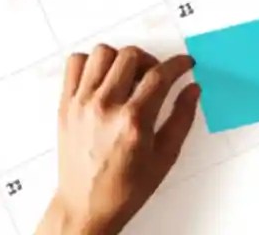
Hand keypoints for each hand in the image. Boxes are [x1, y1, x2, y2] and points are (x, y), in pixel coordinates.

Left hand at [37, 46, 200, 234]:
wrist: (86, 206)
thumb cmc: (125, 188)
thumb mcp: (164, 158)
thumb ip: (181, 118)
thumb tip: (193, 89)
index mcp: (133, 122)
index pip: (160, 75)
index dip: (178, 64)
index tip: (184, 64)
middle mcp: (105, 107)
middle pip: (131, 56)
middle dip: (151, 60)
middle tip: (156, 75)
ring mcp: (82, 104)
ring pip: (102, 53)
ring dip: (121, 59)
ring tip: (128, 77)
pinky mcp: (65, 105)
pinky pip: (75, 64)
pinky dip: (91, 63)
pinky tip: (103, 79)